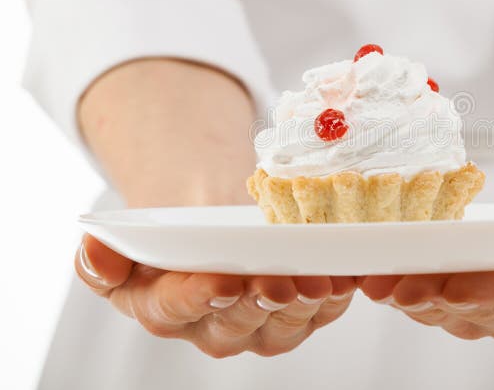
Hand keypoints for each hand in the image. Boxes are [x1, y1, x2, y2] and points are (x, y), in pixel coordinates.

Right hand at [76, 234, 355, 357]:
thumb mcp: (128, 240)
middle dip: (259, 303)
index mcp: (167, 310)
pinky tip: (345, 275)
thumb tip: (95, 251)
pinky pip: (325, 308)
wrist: (216, 220)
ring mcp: (266, 322)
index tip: (221, 282)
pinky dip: (338, 292)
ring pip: (286, 322)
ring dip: (303, 302)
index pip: (178, 309)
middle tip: (275, 282)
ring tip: (316, 280)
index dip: (200, 297)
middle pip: (239, 322)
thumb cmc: (173, 234)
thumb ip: (102, 256)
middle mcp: (218, 326)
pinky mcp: (305, 309)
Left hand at [359, 214, 493, 343]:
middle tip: (399, 284)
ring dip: (406, 294)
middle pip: (474, 309)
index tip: (459, 286)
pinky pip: (425, 296)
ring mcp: (487, 310)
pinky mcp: (458, 298)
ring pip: (441, 309)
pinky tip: (369, 271)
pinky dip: (396, 284)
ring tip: (374, 277)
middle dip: (435, 297)